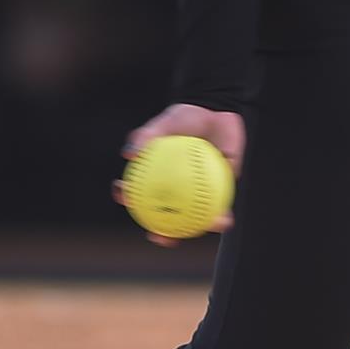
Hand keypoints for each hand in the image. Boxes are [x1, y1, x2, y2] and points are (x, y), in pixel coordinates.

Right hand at [117, 102, 242, 246]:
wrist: (216, 111)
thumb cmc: (187, 117)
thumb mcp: (167, 122)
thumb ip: (147, 135)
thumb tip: (129, 153)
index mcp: (157, 174)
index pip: (137, 191)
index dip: (128, 200)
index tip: (124, 199)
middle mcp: (175, 188)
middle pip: (164, 217)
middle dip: (160, 233)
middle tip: (158, 237)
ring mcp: (196, 192)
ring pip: (192, 219)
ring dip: (193, 231)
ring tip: (195, 234)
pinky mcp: (218, 192)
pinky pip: (219, 208)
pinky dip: (222, 217)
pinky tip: (225, 221)